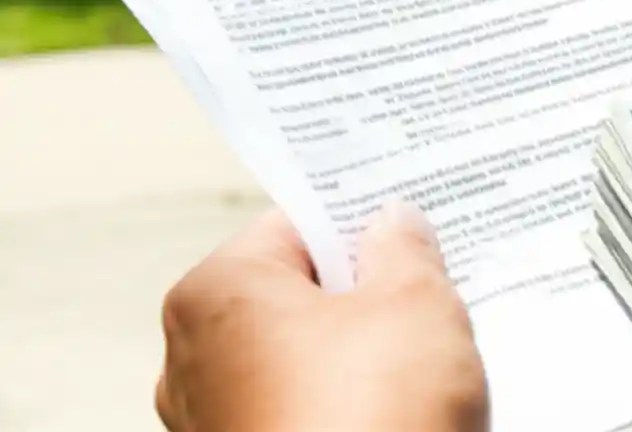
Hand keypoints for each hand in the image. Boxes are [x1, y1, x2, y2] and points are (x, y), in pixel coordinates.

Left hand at [156, 202, 487, 431]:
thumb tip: (394, 224)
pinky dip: (355, 407)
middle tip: (434, 293)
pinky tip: (408, 415)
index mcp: (216, 293)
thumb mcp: (414, 303)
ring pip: (311, 359)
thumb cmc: (371, 420)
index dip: (363, 221)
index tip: (411, 225)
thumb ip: (404, 248)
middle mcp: (195, 357)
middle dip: (371, 293)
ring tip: (430, 362)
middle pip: (302, 295)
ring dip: (369, 355)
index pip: (296, 225)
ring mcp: (219, 423)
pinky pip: (311, 413)